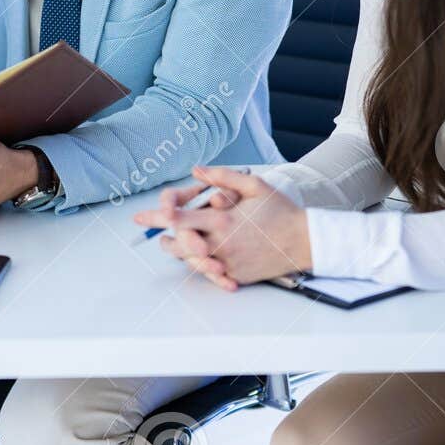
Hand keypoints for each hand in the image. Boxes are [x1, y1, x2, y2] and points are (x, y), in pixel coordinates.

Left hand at [132, 165, 311, 290]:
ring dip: (181, 252)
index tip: (139, 217)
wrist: (305, 242)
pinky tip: (201, 256)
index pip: (179, 219)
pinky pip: (209, 272)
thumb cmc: (281, 212)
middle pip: (179, 246)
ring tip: (177, 244)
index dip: (156, 216)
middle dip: (165, 240)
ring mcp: (228, 263)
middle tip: (160, 236)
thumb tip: (196, 169)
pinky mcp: (235, 275)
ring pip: (191, 262)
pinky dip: (201, 264)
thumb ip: (222, 176)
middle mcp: (221, 244)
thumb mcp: (254, 186)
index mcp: (223, 221)